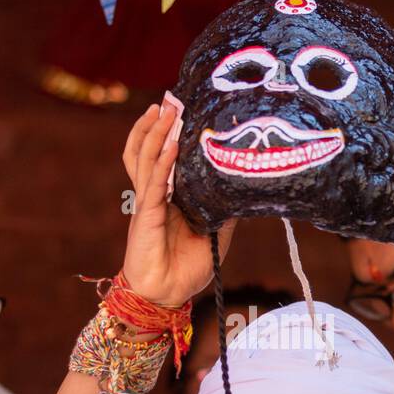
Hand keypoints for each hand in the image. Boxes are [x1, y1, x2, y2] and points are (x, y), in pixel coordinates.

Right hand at [119, 103, 235, 307]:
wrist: (166, 296)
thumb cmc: (186, 268)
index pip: (162, 158)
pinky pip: (153, 182)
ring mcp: (147, 204)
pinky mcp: (145, 216)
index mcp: (166, 198)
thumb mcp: (216, 235)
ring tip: (165, 109)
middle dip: (157, 123)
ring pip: (145, 159)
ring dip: (155, 132)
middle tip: (171, 98)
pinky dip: (162, 161)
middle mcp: (153, 195)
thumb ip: (226, 211)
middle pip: (148, 150)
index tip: (181, 110)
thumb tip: (247, 192)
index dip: (166, 134)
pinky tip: (171, 143)